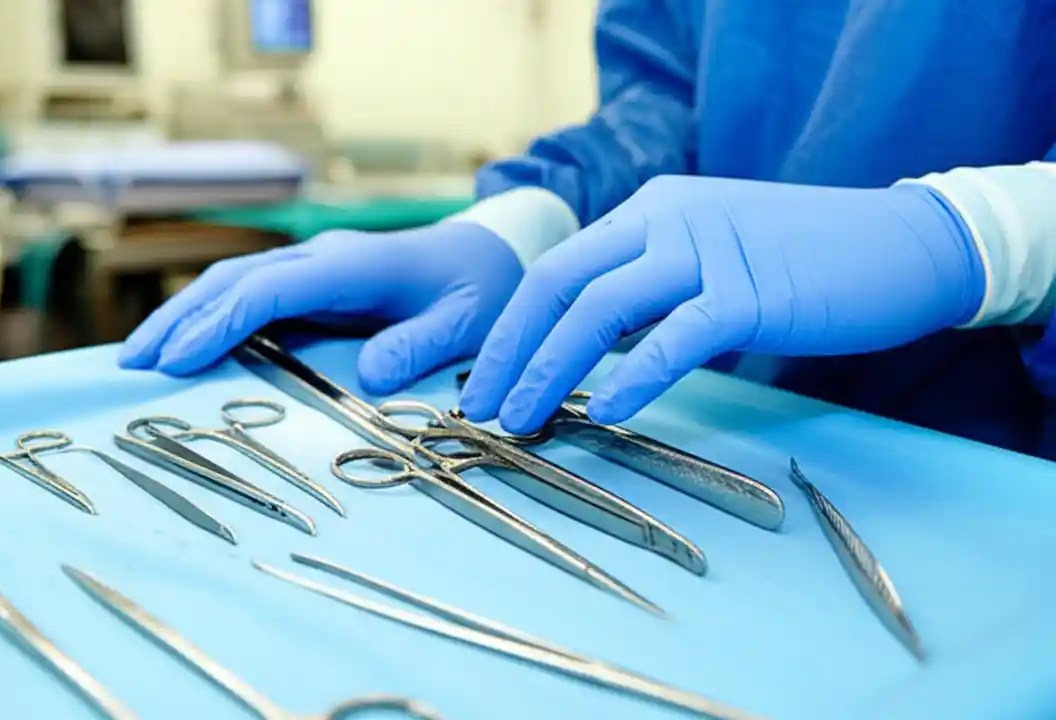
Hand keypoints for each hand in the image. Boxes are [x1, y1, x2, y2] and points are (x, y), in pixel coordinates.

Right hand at [119, 223, 523, 394]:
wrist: (490, 253)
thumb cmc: (482, 289)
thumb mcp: (469, 322)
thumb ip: (421, 345)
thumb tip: (369, 376)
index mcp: (354, 265)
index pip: (272, 289)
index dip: (222, 323)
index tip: (179, 360)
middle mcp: (322, 259)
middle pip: (234, 279)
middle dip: (180, 319)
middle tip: (131, 365)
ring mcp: (312, 267)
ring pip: (231, 282)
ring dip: (182, 316)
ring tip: (137, 359)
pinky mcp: (310, 284)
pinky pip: (247, 297)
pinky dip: (207, 318)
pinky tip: (182, 348)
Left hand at [459, 176, 984, 432]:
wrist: (901, 245)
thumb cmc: (799, 264)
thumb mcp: (706, 259)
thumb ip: (648, 289)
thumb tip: (586, 347)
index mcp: (650, 210)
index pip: (557, 268)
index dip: (512, 327)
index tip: (485, 378)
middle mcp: (667, 218)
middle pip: (559, 283)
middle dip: (510, 349)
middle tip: (480, 404)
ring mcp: (708, 251)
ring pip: (601, 309)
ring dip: (551, 369)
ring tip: (522, 418)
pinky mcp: (752, 292)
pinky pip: (674, 338)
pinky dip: (633, 378)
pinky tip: (606, 412)